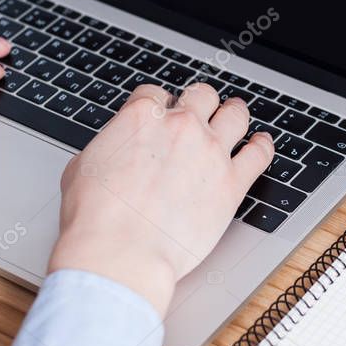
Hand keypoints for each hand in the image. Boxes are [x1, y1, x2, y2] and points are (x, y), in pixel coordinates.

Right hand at [48, 82, 274, 315]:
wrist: (121, 251)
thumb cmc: (96, 216)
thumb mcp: (83, 166)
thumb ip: (108, 146)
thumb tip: (114, 148)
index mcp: (142, 117)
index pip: (156, 94)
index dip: (158, 104)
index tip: (161, 115)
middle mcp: (181, 127)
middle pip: (201, 95)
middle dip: (198, 102)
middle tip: (200, 110)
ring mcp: (211, 152)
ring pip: (235, 115)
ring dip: (234, 113)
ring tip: (235, 116)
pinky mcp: (232, 184)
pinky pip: (259, 154)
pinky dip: (262, 146)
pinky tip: (261, 144)